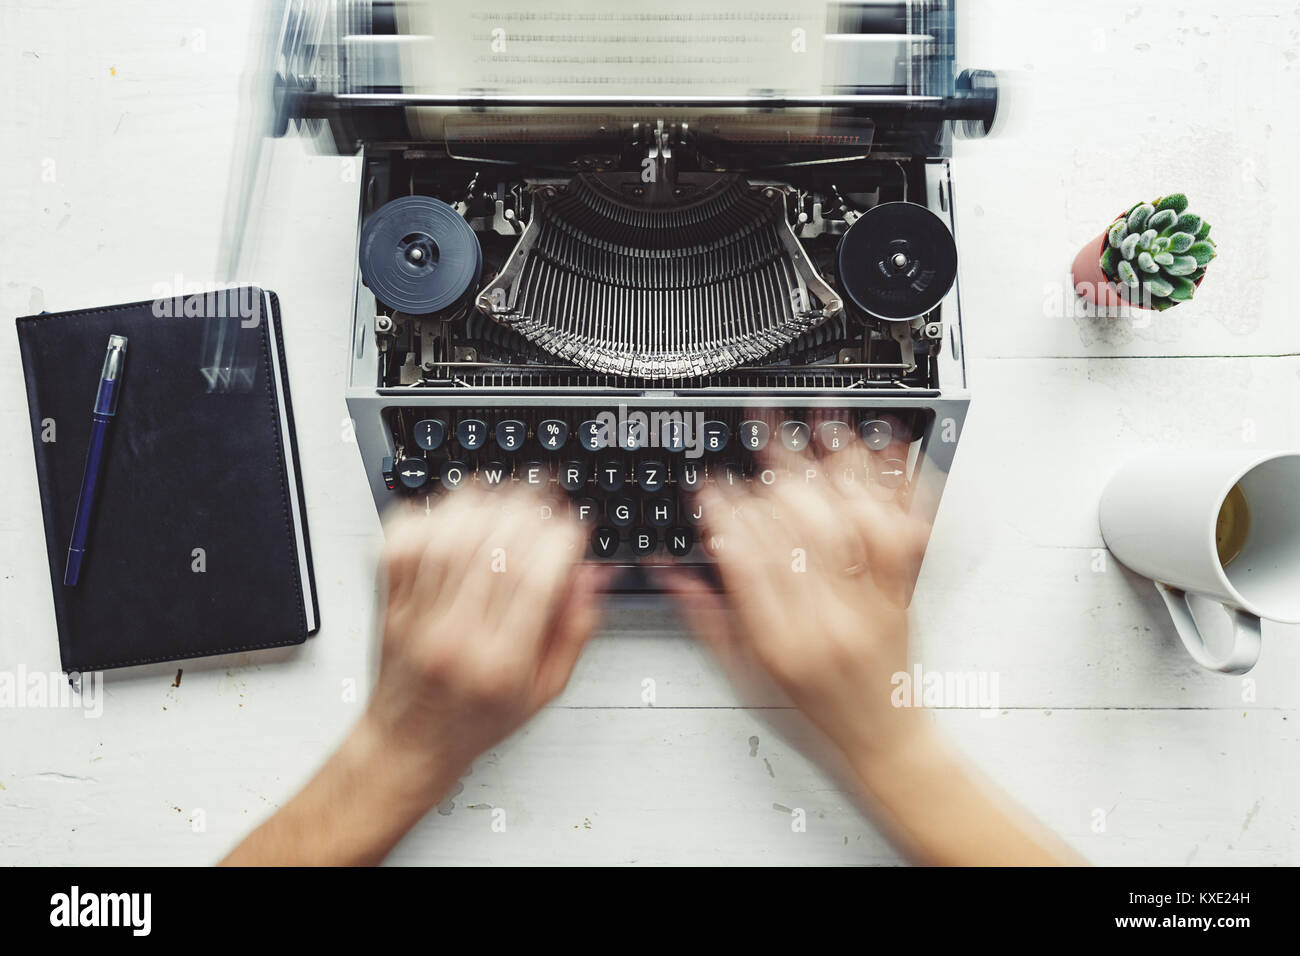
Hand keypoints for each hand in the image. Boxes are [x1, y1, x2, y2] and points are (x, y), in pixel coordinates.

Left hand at [362, 486, 605, 806]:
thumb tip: (592, 574)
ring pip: (449, 538)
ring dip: (483, 504)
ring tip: (506, 496)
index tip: (575, 525)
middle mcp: (456, 637)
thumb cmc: (476, 719)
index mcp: (501, 663)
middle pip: (495, 550)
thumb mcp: (546, 689)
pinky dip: (430, 516)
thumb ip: (574, 630)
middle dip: (528, 511)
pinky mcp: (389, 603)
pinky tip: (455, 510)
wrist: (409, 743)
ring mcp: (416, 618)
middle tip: (545, 499)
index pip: (536, 581)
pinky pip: (404, 545)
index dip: (561, 540)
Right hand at [670, 427, 934, 770]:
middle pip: (799, 532)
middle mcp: (828, 619)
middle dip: (773, 479)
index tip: (711, 487)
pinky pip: (898, 533)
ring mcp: (870, 603)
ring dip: (828, 467)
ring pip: (848, 524)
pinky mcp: (902, 591)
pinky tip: (871, 454)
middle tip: (757, 445)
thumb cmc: (814, 708)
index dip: (725, 516)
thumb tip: (669, 573)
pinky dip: (885, 488)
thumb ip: (706, 618)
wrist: (883, 734)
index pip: (748, 563)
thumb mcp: (745, 672)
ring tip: (811, 425)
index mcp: (782, 642)